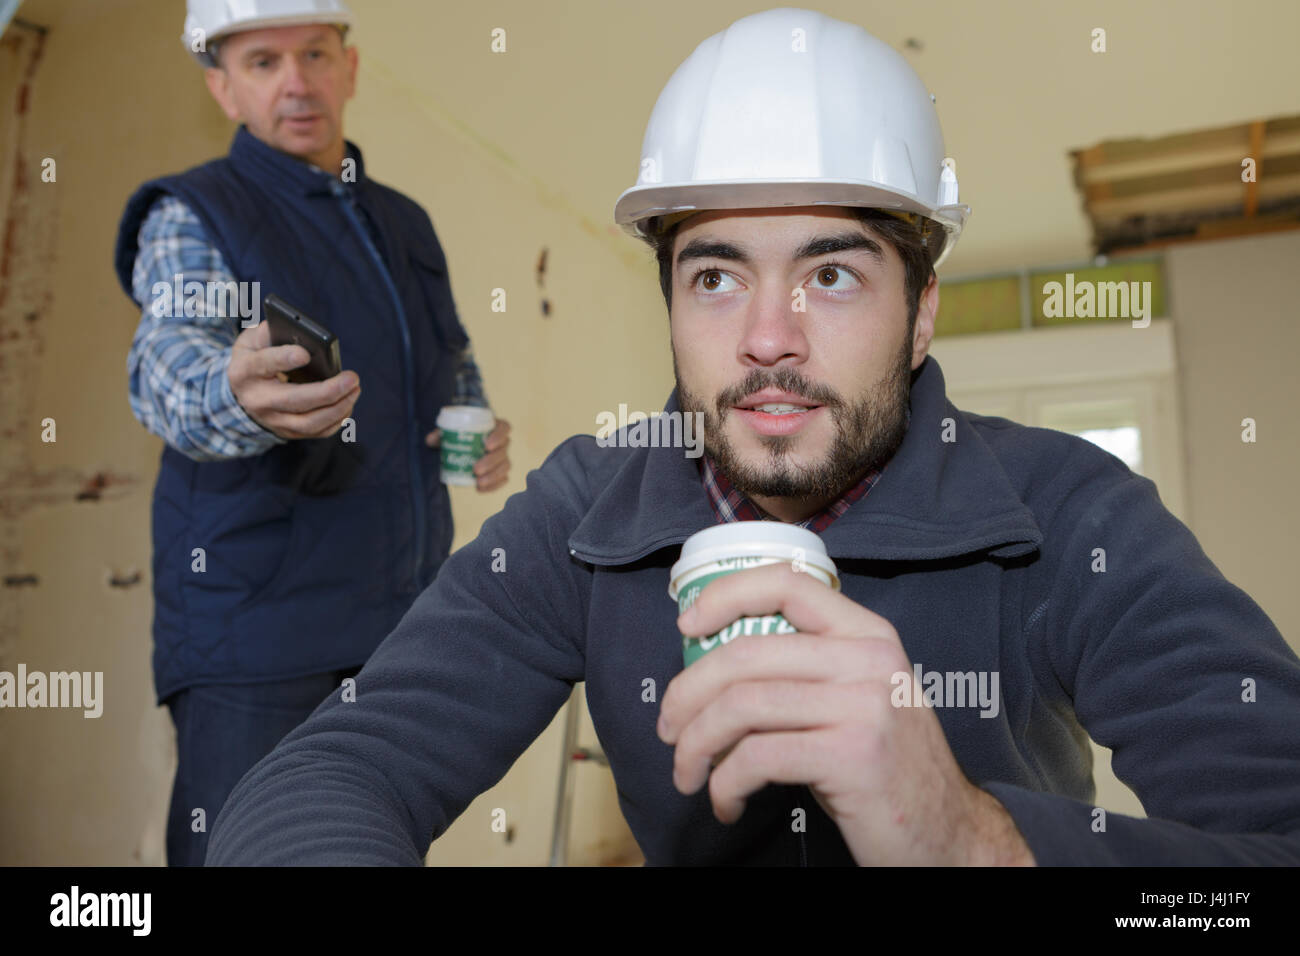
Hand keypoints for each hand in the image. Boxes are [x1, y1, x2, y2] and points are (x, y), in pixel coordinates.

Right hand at [227, 321, 360, 439]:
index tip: (306, 354)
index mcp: (245, 371)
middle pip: (294, 400)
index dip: (284, 359)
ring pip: (309, 422)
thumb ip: (273, 331)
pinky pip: (317, 432)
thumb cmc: (256, 357)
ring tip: (355, 389)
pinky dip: (337, 420)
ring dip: (338, 408)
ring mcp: (272, 420)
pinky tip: (348, 403)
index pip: (263, 364)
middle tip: (352, 378)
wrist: (242, 392)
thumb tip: (303, 332)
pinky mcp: (287, 432)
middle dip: (327, 391)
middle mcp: (257, 400)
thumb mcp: (253, 339)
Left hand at [425, 417, 510, 491]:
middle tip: (476, 469)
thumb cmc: (458, 436)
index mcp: (493, 427)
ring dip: (493, 475)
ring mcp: (502, 457)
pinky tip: (480, 489)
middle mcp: (501, 442)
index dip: (499, 436)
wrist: (461, 448)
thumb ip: (440, 434)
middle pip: (503, 450)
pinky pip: (502, 479)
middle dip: (491, 461)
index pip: (504, 428)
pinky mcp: (500, 472)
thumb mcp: (449, 432)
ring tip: (478, 482)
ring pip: (505, 466)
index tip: (487, 446)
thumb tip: (431, 440)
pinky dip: (493, 485)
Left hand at [657, 562, 1034, 865]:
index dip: (725, 595)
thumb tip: (711, 664)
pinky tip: (727, 802)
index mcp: (868, 633)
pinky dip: (725, 784)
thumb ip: (805, 669)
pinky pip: (757, 758)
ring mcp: (864, 705)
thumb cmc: (884, 767)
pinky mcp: (852, 755)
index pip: (787, 583)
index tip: (686, 626)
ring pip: (741, 706)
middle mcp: (869, 659)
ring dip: (696, 745)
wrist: (949, 833)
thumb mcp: (856, 698)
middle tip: (668, 729)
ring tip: (688, 774)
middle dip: (687, 694)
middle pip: (746, 654)